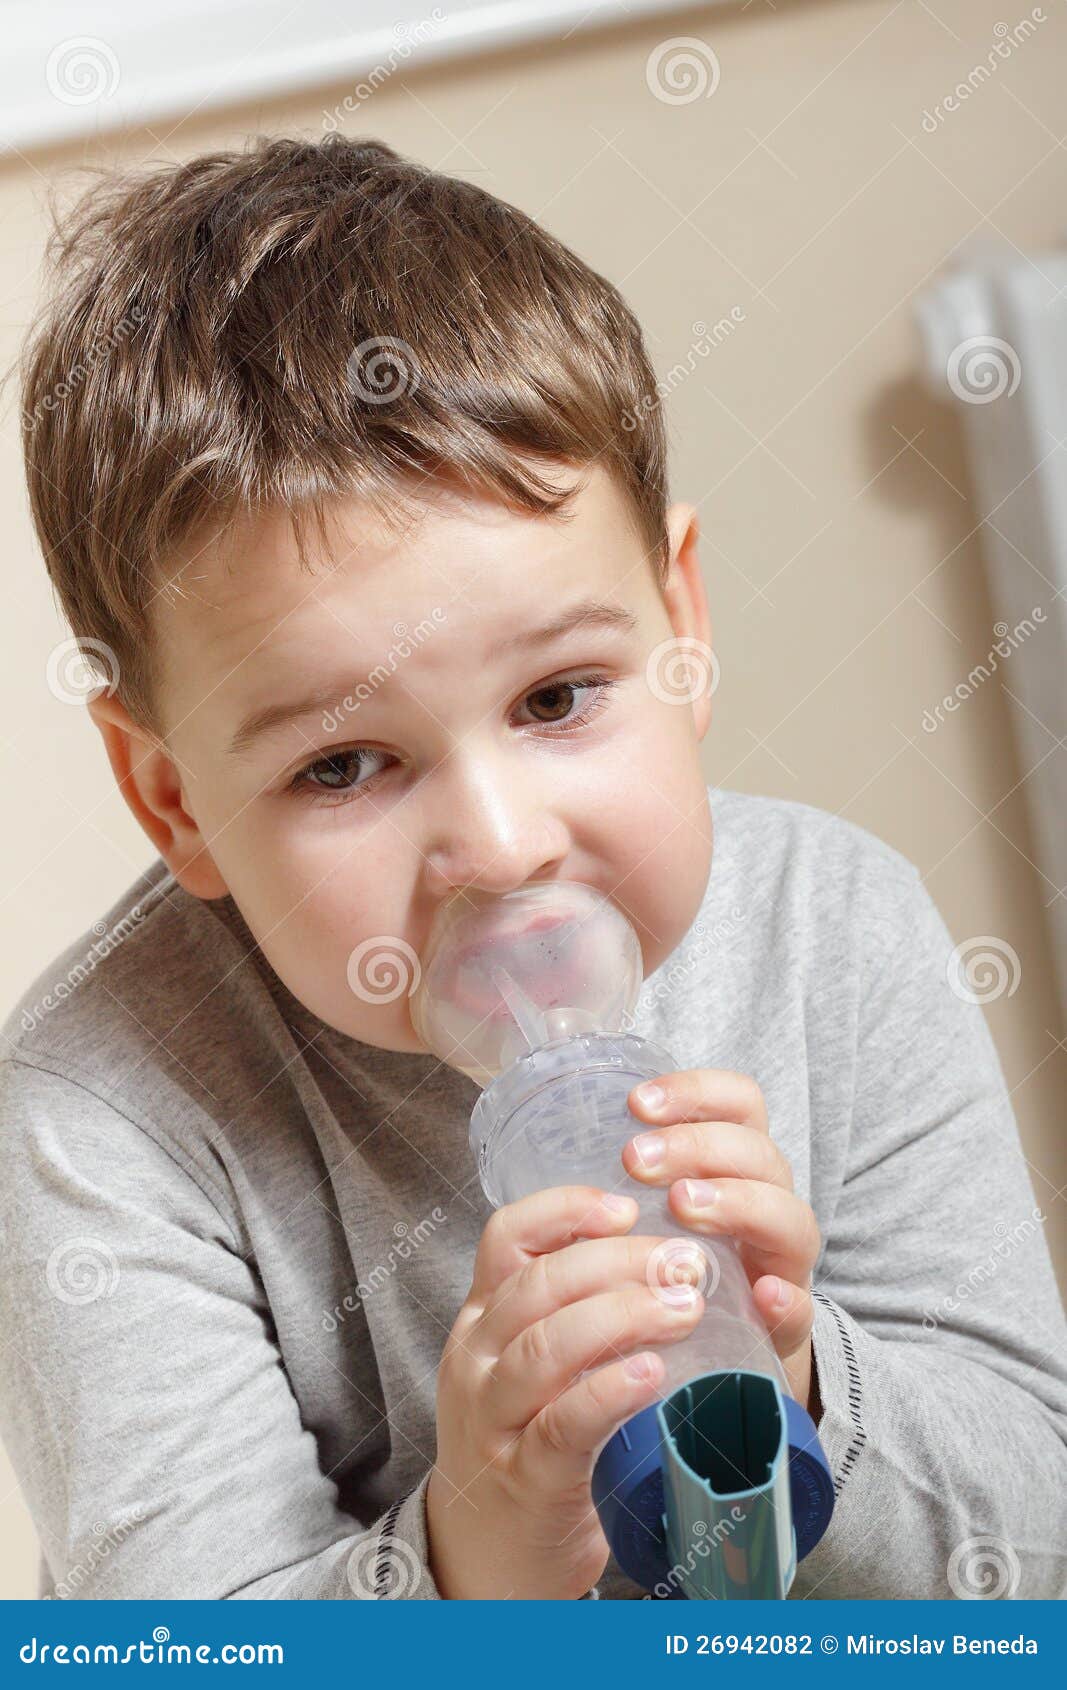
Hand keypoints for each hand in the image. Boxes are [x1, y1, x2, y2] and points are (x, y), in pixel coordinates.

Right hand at [426, 1184, 707, 1598]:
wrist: (485, 1558)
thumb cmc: (528, 1442)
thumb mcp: (532, 1365)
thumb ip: (571, 1311)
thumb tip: (662, 1254)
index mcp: (482, 1318)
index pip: (506, 1237)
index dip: (566, 1211)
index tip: (628, 1207)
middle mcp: (476, 1359)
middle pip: (539, 1286)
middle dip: (619, 1262)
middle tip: (686, 1262)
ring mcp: (492, 1421)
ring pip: (546, 1348)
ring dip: (622, 1317)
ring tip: (685, 1306)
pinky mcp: (522, 1479)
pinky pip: (560, 1425)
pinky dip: (607, 1393)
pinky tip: (652, 1373)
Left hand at [623, 1069, 821, 1417]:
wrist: (721, 1354)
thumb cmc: (672, 1260)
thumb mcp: (654, 1207)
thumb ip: (630, 1176)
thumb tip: (566, 1138)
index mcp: (738, 1162)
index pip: (739, 1102)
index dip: (695, 1091)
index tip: (636, 1103)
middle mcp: (770, 1201)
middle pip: (758, 1153)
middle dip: (696, 1146)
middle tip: (635, 1161)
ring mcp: (784, 1262)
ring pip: (790, 1217)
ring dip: (738, 1202)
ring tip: (683, 1206)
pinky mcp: (789, 1325)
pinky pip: (802, 1308)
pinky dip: (787, 1298)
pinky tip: (763, 1295)